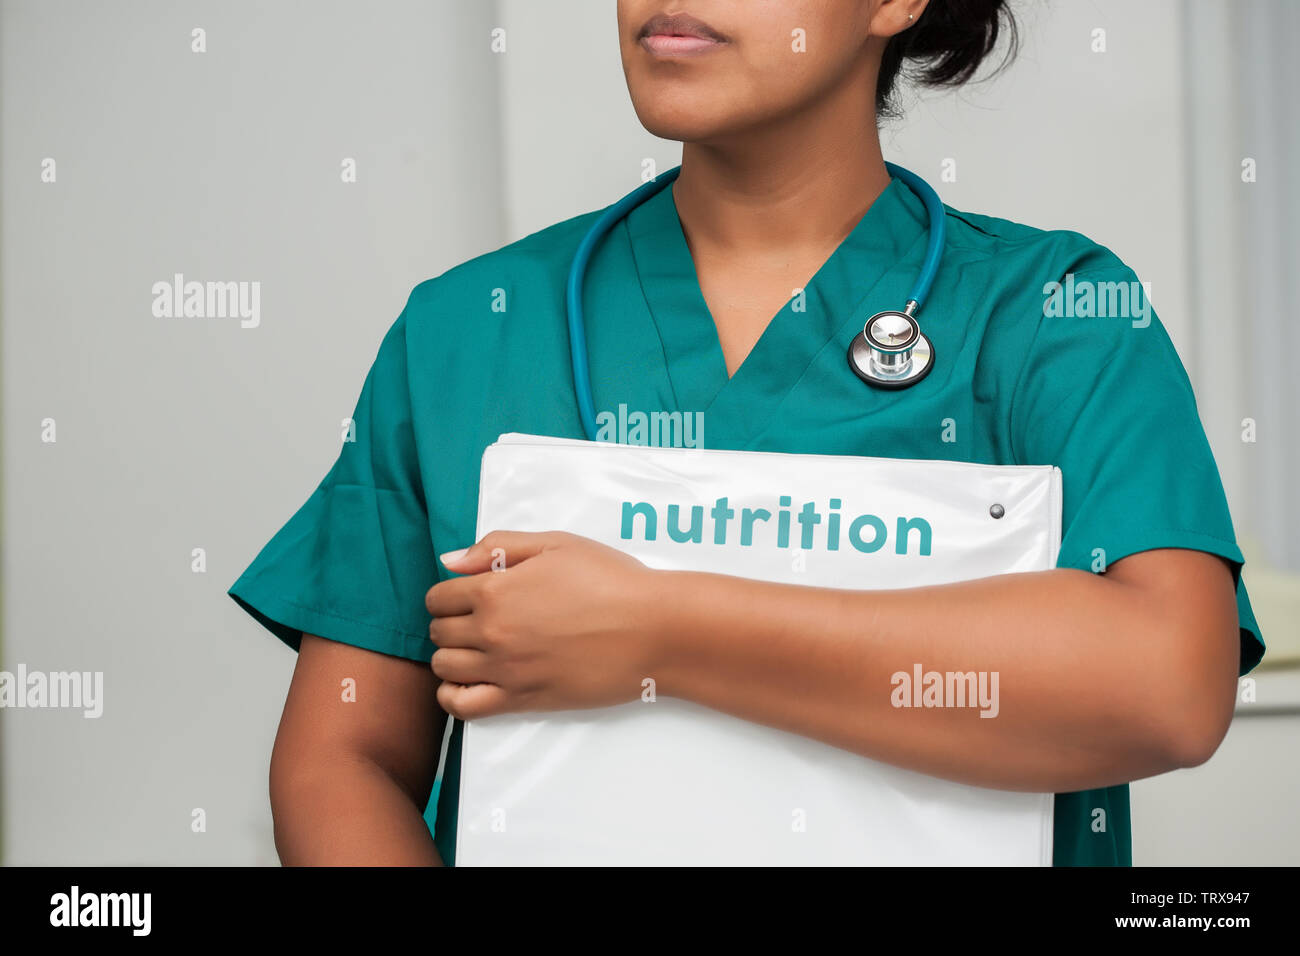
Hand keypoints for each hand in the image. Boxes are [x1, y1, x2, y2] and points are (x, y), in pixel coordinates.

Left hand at [425, 531, 663, 719]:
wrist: (652, 628)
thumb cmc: (610, 579)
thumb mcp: (555, 545)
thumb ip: (497, 547)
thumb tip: (449, 562)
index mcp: (494, 590)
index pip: (438, 597)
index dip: (449, 593)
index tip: (468, 594)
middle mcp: (491, 632)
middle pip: (438, 633)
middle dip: (450, 623)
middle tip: (476, 619)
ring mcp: (505, 670)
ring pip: (444, 668)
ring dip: (452, 656)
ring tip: (477, 649)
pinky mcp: (523, 700)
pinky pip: (464, 707)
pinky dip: (454, 696)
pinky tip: (471, 682)